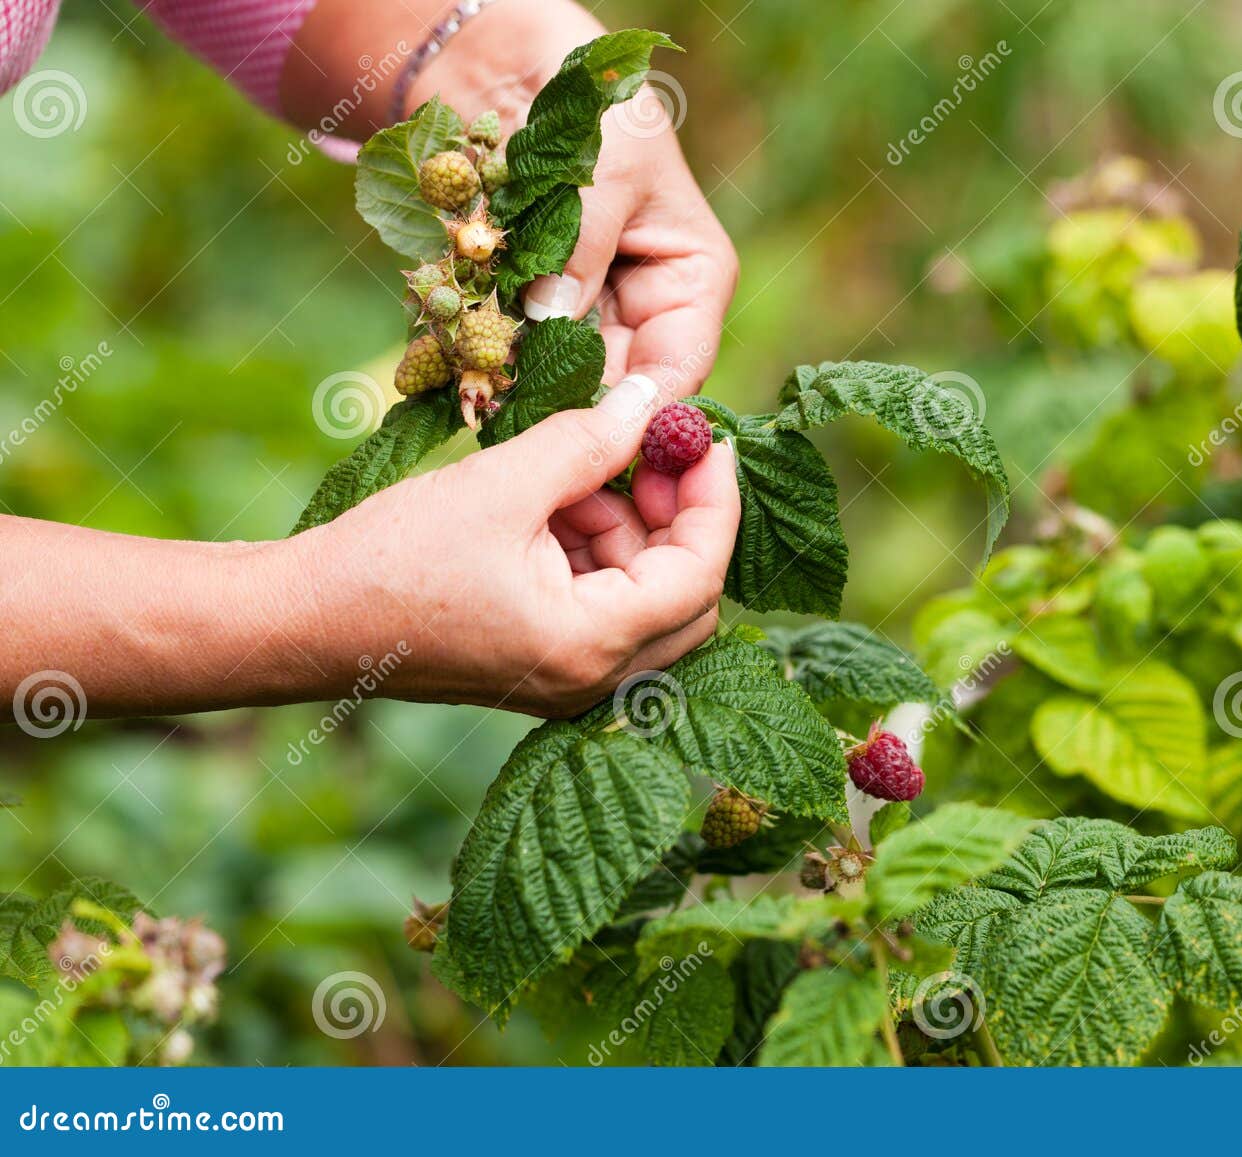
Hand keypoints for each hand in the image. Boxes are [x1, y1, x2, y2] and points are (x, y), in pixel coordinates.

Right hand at [294, 376, 738, 716]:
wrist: (303, 622)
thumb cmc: (391, 559)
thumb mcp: (502, 484)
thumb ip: (590, 441)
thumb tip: (652, 401)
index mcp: (591, 645)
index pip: (701, 574)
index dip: (715, 500)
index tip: (707, 436)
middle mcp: (591, 678)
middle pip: (687, 597)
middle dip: (677, 517)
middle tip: (651, 449)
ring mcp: (567, 680)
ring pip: (644, 598)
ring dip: (628, 527)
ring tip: (573, 471)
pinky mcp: (541, 665)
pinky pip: (601, 607)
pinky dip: (594, 551)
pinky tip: (552, 503)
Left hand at [405, 0, 739, 397]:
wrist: (527, 75)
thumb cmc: (597, 110)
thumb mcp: (604, 171)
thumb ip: (580, 251)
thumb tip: (550, 321)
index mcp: (692, 281)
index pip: (676, 369)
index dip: (639, 411)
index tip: (592, 438)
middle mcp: (647, 310)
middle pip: (616, 385)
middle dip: (570, 405)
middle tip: (519, 424)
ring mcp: (592, 312)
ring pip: (564, 374)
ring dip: (526, 385)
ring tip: (488, 399)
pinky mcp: (539, 308)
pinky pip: (520, 347)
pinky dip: (495, 355)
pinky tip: (467, 366)